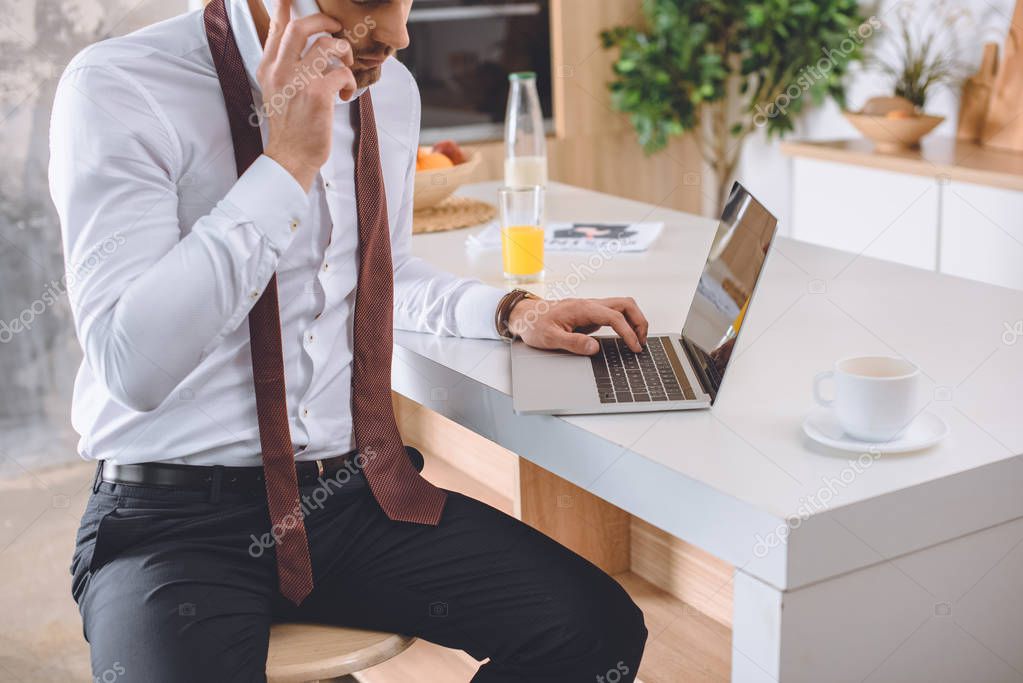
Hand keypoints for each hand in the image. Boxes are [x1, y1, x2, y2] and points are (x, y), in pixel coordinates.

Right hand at [259, 0, 356, 191]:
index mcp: (268, 67)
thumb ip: (283, 66)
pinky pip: (341, 73)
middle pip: (300, 26)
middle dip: (325, 21)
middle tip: (337, 28)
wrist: (291, 156)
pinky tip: (345, 93)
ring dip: (343, 52)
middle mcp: (280, 70)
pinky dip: (349, 81)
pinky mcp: (318, 95)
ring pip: (326, 45)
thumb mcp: (276, 90)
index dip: (287, 8)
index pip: (277, 28)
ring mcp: (299, 81)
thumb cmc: (289, 125)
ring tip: (345, 65)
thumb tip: (301, 46)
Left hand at [507, 297, 648, 355]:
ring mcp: (591, 308)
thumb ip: (573, 343)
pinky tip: (626, 336)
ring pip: (622, 306)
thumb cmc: (535, 325)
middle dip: (639, 321)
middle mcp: (590, 304)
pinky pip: (614, 313)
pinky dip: (626, 322)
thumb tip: (594, 347)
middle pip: (626, 304)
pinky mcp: (590, 313)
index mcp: (582, 308)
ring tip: (638, 340)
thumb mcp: (550, 338)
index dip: (628, 333)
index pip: (614, 317)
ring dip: (634, 320)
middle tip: (642, 342)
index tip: (634, 347)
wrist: (524, 315)